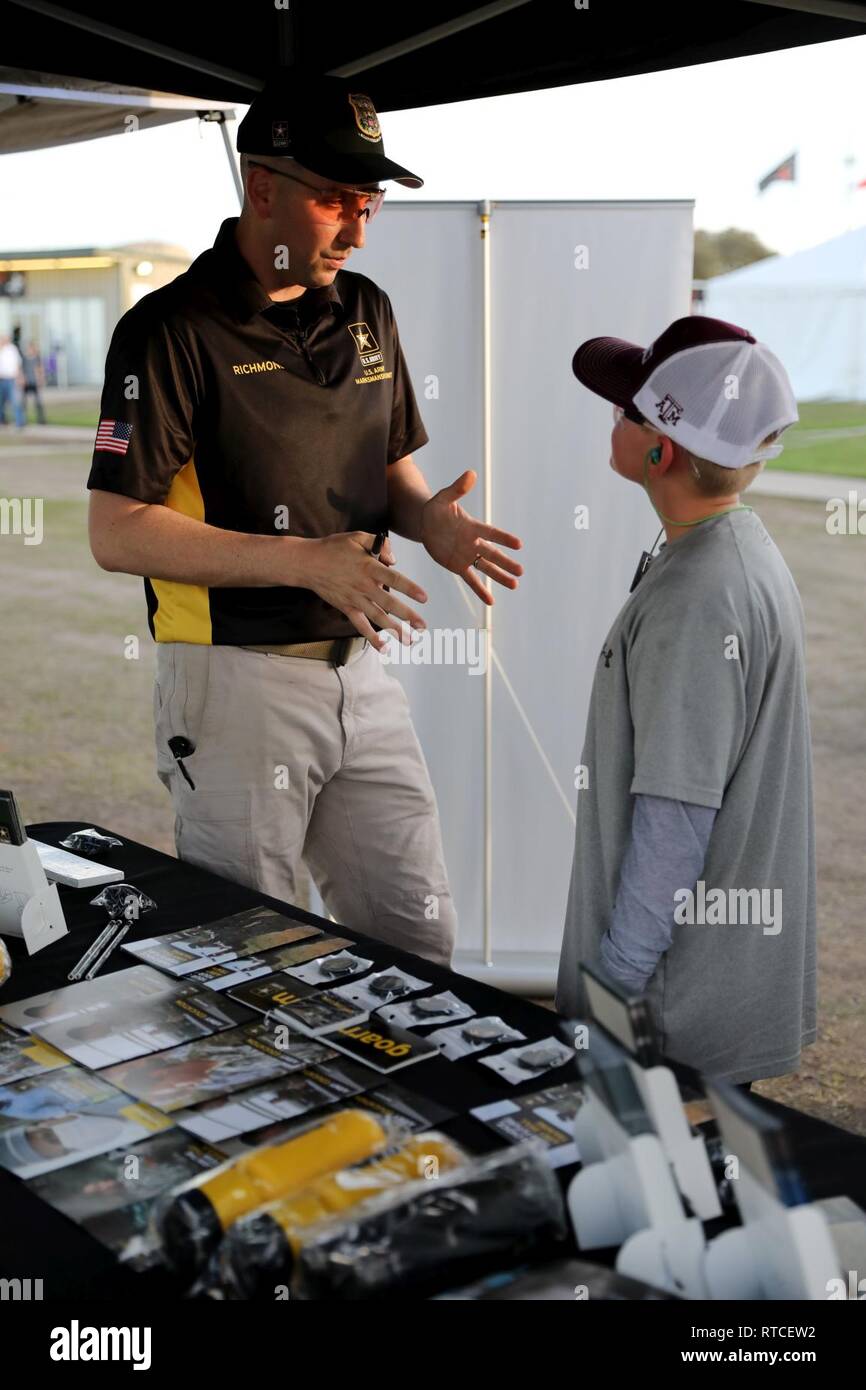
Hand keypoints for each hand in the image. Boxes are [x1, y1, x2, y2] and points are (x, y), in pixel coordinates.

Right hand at [305, 531, 426, 650]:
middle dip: (407, 616)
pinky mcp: (346, 608)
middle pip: (389, 603)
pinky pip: (360, 625)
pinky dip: (371, 637)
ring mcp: (355, 599)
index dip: (410, 588)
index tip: (424, 598)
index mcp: (369, 567)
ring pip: (378, 617)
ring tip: (409, 640)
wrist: (308, 563)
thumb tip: (394, 560)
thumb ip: (379, 544)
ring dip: (394, 630)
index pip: (394, 579)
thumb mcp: (357, 536)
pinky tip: (384, 648)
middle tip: (422, 626)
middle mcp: (364, 586)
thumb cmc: (333, 548)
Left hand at [420, 470, 522, 604]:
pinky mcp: (458, 565)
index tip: (518, 544)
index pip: (491, 533)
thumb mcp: (444, 498)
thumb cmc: (437, 509)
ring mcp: (467, 555)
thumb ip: (457, 489)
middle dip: (505, 563)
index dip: (503, 539)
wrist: (426, 523)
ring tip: (515, 585)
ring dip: (499, 577)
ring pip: (486, 568)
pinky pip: (471, 579)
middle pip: (492, 555)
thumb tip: (470, 474)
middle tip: (520, 571)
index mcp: (472, 527)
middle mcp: (473, 543)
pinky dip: (480, 590)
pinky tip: (491, 601)